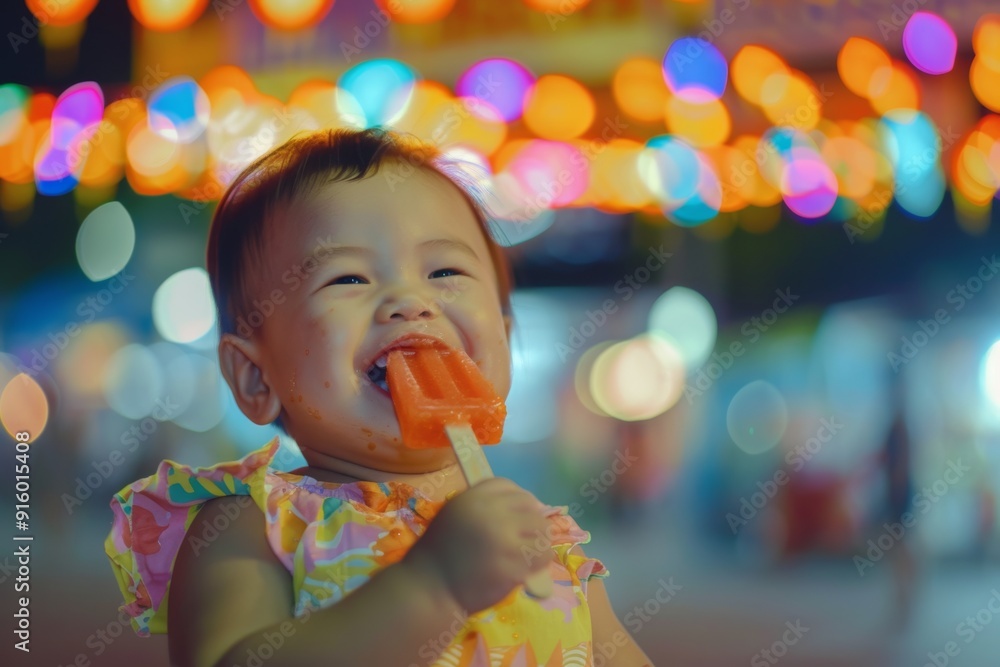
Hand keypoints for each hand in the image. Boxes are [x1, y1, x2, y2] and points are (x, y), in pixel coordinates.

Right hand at [403, 477, 553, 613]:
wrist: (429, 588)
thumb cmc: (438, 554)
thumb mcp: (453, 515)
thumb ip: (480, 507)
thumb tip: (515, 509)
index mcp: (472, 498)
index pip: (508, 485)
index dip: (516, 499)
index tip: (516, 515)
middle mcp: (489, 513)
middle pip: (529, 505)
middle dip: (530, 520)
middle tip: (526, 537)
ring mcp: (503, 538)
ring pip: (541, 529)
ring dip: (538, 540)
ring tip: (529, 552)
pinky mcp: (513, 564)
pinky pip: (541, 555)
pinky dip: (539, 561)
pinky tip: (528, 567)